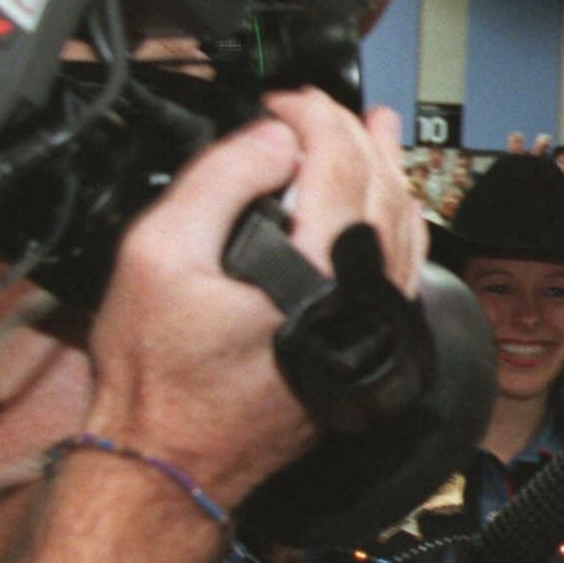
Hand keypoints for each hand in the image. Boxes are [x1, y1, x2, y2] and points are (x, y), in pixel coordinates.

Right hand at [83, 89, 422, 505]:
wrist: (174, 460)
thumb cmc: (157, 372)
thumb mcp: (157, 252)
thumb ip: (221, 181)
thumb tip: (275, 139)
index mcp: (316, 271)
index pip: (339, 163)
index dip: (314, 116)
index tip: (283, 103)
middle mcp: (361, 298)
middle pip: (383, 190)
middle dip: (358, 136)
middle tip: (329, 107)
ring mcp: (374, 327)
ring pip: (406, 230)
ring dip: (390, 174)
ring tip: (379, 134)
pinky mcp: (370, 349)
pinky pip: (404, 271)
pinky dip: (398, 225)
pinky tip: (386, 206)